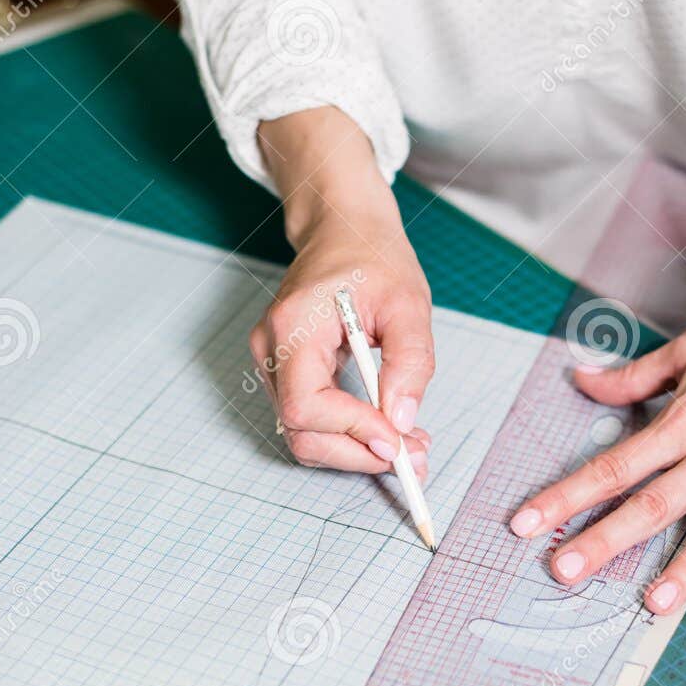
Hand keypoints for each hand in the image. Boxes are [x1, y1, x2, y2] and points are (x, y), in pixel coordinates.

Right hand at [251, 109, 434, 473]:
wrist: (345, 230)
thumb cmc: (373, 257)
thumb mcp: (408, 303)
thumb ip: (409, 362)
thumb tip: (401, 420)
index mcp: (294, 325)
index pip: (305, 404)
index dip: (350, 430)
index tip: (396, 439)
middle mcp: (272, 347)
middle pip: (300, 431)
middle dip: (358, 452)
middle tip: (413, 455)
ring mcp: (274, 361)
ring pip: (304, 434)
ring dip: (356, 449)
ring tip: (408, 442)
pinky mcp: (288, 372)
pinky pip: (311, 419)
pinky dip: (349, 434)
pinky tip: (387, 429)